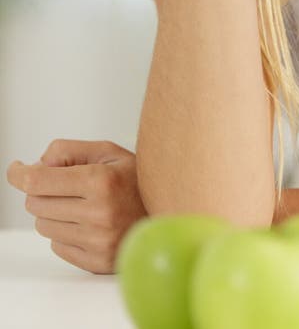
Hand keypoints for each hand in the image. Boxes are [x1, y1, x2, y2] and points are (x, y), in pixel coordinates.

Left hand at [6, 139, 146, 273]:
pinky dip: (65, 233)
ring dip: (54, 212)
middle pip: (36, 203)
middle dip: (42, 190)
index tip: (16, 169)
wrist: (168, 211)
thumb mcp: (108, 151)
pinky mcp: (97, 261)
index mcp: (101, 181)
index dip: (19, 173)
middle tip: (62, 184)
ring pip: (44, 226)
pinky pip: (57, 246)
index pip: (38, 181)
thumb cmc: (136, 179)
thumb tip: (35, 165)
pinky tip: (87, 223)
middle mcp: (98, 213)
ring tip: (80, 204)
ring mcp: (97, 241)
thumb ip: (69, 150)